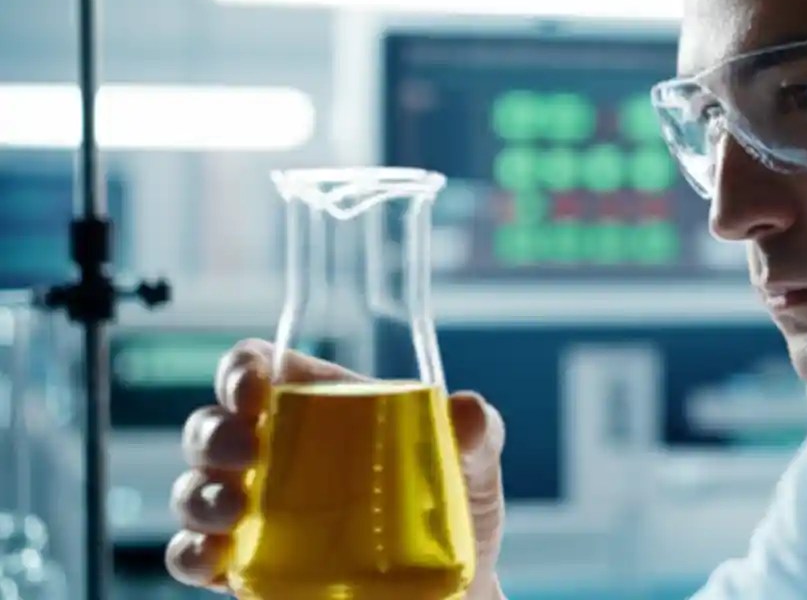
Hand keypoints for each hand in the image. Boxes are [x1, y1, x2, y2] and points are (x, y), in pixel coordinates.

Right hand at [165, 339, 507, 598]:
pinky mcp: (243, 565)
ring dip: (200, 495)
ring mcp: (254, 510)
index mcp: (320, 407)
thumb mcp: (473, 465)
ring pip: (195, 487)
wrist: (451, 594)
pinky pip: (192, 554)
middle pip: (212, 425)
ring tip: (232, 512)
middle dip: (213, 434)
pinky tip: (215, 559)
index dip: (241, 369)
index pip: (258, 367)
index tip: (254, 389)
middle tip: (244, 453)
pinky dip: (191, 554)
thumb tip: (467, 412)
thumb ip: (476, 433)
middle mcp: (275, 452)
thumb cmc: (453, 513)